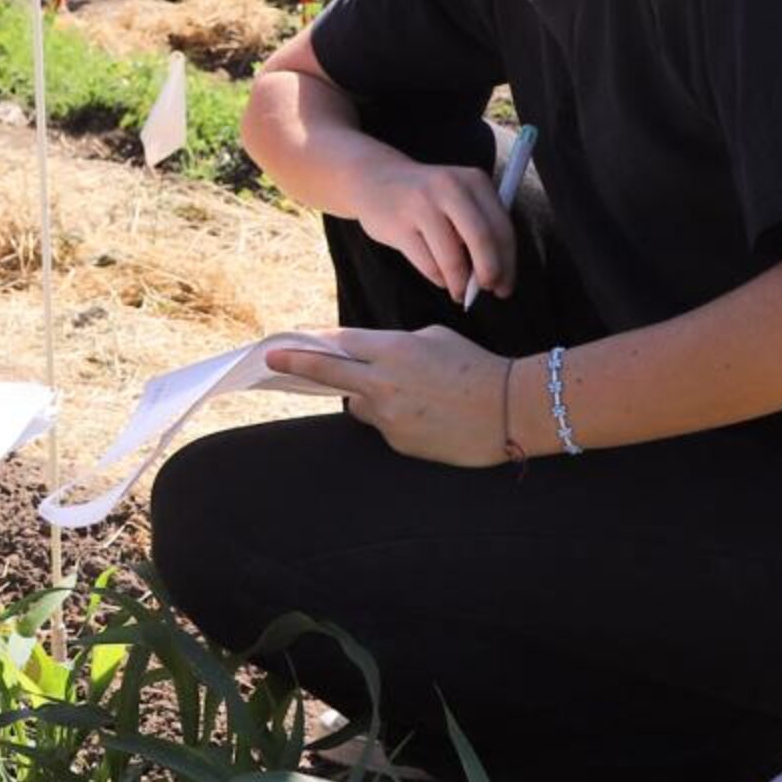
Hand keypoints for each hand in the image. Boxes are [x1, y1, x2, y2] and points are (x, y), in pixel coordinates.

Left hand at [266, 325, 518, 468]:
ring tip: (410, 392)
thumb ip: (395, 346)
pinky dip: (394, 417)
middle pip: (328, 373)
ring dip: (367, 395)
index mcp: (393, 350)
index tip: (284, 342)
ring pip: (358, 403)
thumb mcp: (434, 338)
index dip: (310, 342)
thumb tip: (373, 356)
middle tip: (272, 361)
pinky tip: (426, 413)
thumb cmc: (476, 366)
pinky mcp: (399, 442)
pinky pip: (384, 426)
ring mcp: (389, 417)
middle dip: (297, 365)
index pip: (338, 343)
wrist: (509, 410)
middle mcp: (383, 383)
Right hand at [350, 153, 516, 309]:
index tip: (505, 285)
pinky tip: (438, 276)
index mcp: (474, 181)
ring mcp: (421, 205)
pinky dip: (437, 277)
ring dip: (460, 283)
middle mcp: (449, 188)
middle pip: (482, 240)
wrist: (374, 179)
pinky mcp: (398, 225)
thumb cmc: (427, 197)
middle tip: (488, 291)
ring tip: (459, 291)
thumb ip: (481, 227)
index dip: (508, 262)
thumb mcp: (460, 196)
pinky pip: (427, 264)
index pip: (502, 227)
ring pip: (452, 258)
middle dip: (489, 273)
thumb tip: (497, 276)